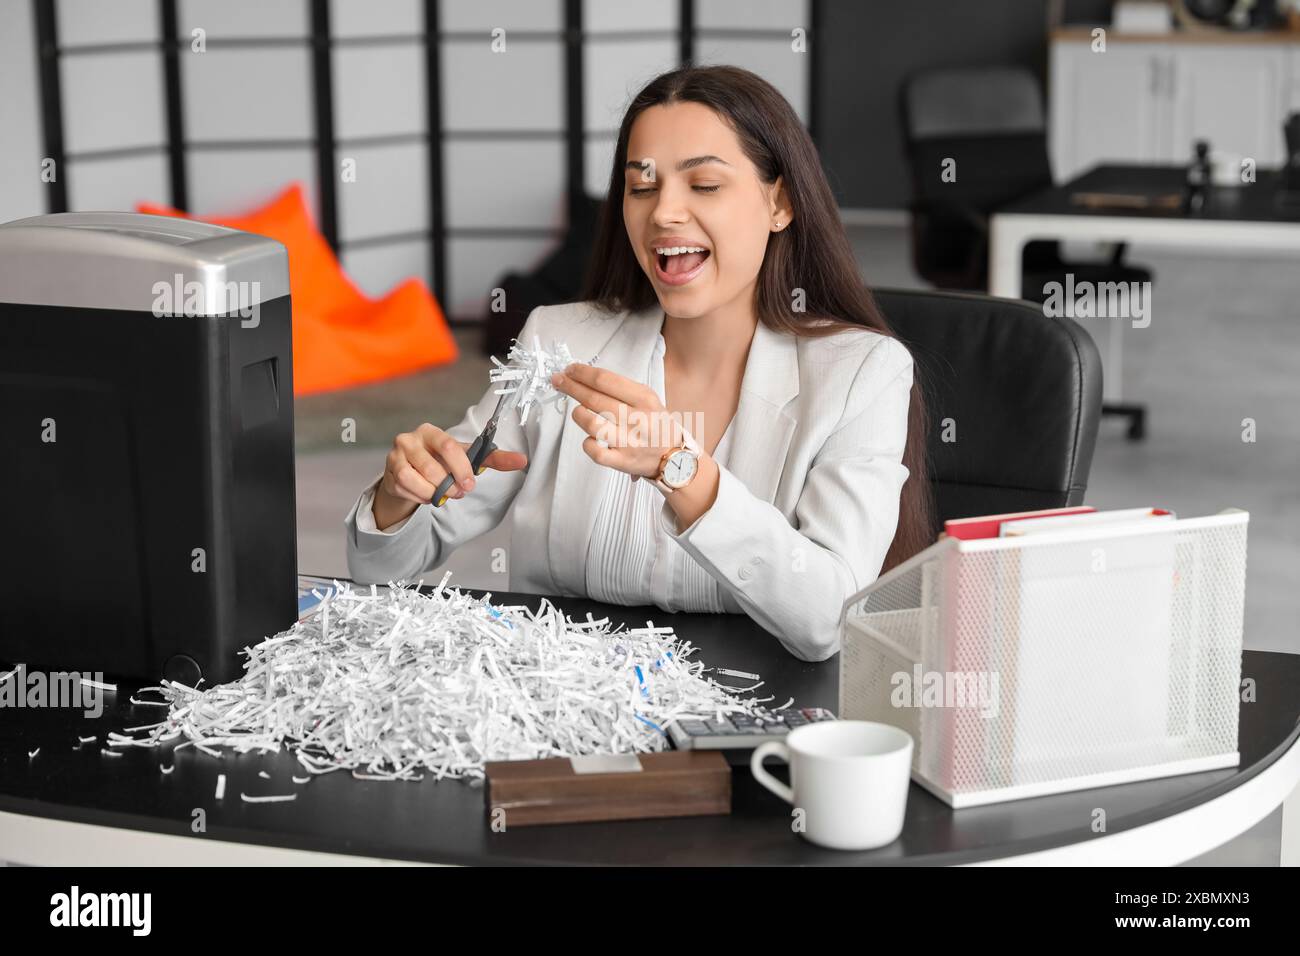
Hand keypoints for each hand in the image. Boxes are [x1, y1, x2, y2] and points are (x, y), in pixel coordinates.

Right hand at [372, 423, 527, 528]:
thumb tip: (523, 461)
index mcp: (430, 431)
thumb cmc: (441, 462)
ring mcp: (395, 456)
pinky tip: (429, 496)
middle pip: (432, 466)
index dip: (462, 468)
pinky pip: (406, 490)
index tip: (471, 483)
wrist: (410, 474)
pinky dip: (421, 497)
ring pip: (415, 479)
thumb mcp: (465, 457)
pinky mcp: (388, 475)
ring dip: (434, 493)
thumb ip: (492, 458)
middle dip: (449, 485)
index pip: (449, 446)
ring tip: (445, 496)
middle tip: (459, 492)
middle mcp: (409, 439)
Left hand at [550, 364, 684, 478]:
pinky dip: (587, 443)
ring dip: (578, 414)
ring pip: (592, 424)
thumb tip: (586, 378)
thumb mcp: (648, 398)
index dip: (582, 373)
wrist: (674, 457)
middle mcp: (637, 419)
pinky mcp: (622, 461)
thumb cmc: (655, 424)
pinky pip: (596, 452)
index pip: (605, 380)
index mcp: (644, 399)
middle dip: (571, 387)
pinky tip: (588, 437)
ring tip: (577, 411)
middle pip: (594, 398)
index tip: (570, 370)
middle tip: (559, 381)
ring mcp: (629, 442)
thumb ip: (620, 388)